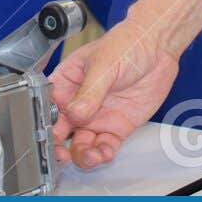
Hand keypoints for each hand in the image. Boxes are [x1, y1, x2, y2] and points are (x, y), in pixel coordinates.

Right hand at [49, 19, 180, 169]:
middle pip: (61, 131)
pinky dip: (103, 155)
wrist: (157, 49)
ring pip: (82, 144)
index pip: (48, 107)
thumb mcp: (103, 64)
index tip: (47, 137)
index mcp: (67, 82)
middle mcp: (79, 103)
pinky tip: (103, 154)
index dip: (44, 124)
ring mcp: (98, 116)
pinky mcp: (117, 126)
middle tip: (63, 154)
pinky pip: (105, 146)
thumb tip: (75, 113)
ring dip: (81, 155)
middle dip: (59, 147)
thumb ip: (89, 91)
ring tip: (88, 156)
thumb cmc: (126, 44)